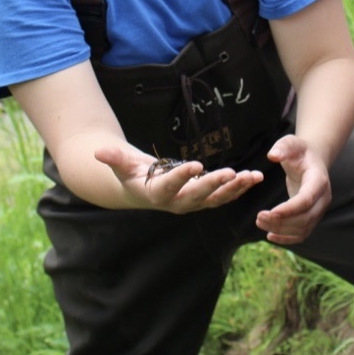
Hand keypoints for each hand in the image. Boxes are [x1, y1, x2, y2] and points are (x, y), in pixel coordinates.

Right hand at [95, 145, 262, 212]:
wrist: (141, 190)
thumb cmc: (131, 175)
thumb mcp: (121, 165)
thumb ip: (113, 158)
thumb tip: (98, 151)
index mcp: (157, 193)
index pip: (170, 186)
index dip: (183, 177)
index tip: (197, 165)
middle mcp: (177, 203)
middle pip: (198, 195)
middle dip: (215, 185)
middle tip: (232, 173)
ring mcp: (193, 203)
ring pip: (216, 198)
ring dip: (235, 188)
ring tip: (252, 176)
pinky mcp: (205, 199)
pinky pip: (224, 195)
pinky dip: (240, 187)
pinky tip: (256, 178)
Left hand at [255, 134, 331, 244]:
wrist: (312, 160)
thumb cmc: (300, 151)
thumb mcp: (291, 143)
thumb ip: (282, 147)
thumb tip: (272, 155)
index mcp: (319, 180)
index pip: (307, 199)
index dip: (289, 209)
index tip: (270, 212)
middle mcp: (323, 198)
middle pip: (305, 218)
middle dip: (282, 221)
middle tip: (259, 217)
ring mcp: (319, 210)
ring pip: (303, 229)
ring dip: (281, 230)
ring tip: (260, 222)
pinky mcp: (312, 217)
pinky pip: (302, 234)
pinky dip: (287, 239)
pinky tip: (269, 236)